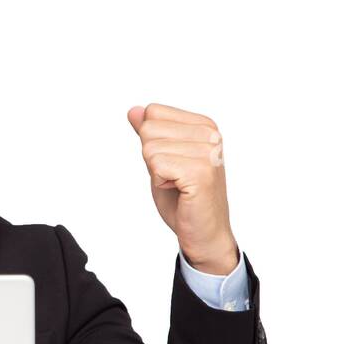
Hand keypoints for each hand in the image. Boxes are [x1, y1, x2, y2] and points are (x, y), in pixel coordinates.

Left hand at [127, 102, 239, 274]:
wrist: (204, 232)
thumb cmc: (184, 198)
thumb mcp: (162, 159)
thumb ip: (150, 134)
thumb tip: (134, 110)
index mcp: (203, 125)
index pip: (153, 112)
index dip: (151, 142)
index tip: (172, 162)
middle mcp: (210, 134)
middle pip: (148, 128)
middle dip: (151, 158)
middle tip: (173, 176)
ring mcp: (208, 152)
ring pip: (149, 148)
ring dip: (156, 173)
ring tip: (178, 184)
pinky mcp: (201, 171)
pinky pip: (156, 165)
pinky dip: (159, 183)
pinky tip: (179, 191)